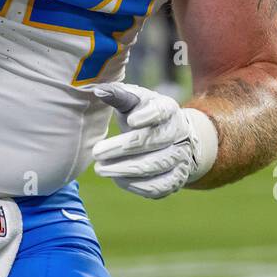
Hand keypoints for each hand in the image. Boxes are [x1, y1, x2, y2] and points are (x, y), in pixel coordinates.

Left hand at [84, 82, 207, 198]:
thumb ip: (118, 95)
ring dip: (125, 169)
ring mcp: (180, 157)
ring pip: (155, 166)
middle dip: (122, 148)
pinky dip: (136, 185)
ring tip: (100, 168)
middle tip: (96, 152)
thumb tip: (98, 90)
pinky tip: (117, 180)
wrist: (172, 138)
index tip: (130, 120)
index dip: (148, 116)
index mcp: (168, 109)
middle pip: (153, 141)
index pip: (161, 111)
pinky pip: (158, 186)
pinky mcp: (177, 179)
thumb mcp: (134, 101)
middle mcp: (179, 133)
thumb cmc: (143, 115)